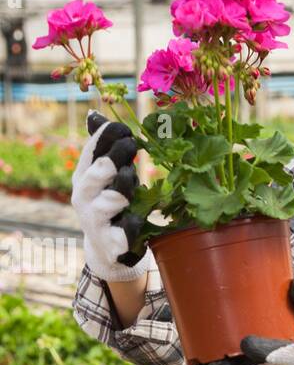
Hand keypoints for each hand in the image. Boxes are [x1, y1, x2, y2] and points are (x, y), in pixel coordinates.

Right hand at [72, 110, 152, 281]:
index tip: (125, 127)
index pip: (91, 151)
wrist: (106, 249)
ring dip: (122, 191)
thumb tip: (94, 115)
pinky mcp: (109, 244)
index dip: (106, 136)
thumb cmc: (109, 205)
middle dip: (112, 158)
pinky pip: (121, 233)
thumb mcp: (104, 176)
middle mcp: (84, 197)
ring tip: (132, 183)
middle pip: (95, 174)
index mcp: (84, 176)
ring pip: (107, 202)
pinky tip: (137, 221)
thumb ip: (102, 149)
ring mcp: (94, 221)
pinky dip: (130, 226)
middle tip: (132, 144)